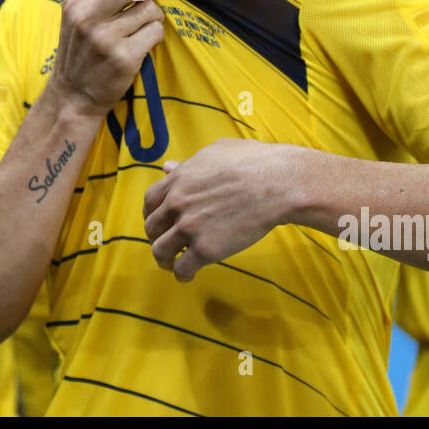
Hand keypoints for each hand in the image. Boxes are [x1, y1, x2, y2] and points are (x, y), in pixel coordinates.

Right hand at [42, 0, 168, 118]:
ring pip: (151, 9)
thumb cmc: (82, 52)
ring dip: (153, 18)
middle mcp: (87, 16)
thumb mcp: (82, 16)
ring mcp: (105, 38)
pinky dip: (154, 37)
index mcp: (77, 0)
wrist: (73, 96)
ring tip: (140, 30)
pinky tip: (141, 45)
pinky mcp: (123, 57)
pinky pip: (156, 32)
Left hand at [143, 139, 299, 281]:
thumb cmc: (254, 162)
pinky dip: (182, 275)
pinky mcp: (205, 249)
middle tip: (167, 243)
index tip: (160, 222)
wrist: (277, 183)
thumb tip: (168, 166)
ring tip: (172, 265)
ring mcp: (189, 227)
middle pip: (152, 227)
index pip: (150, 201)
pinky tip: (187, 276)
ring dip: (164, 260)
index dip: (152, 214)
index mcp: (178, 180)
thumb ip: (188, 164)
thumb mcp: (215, 152)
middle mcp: (177, 203)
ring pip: (160, 251)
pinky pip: (182, 269)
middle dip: (157, 237)